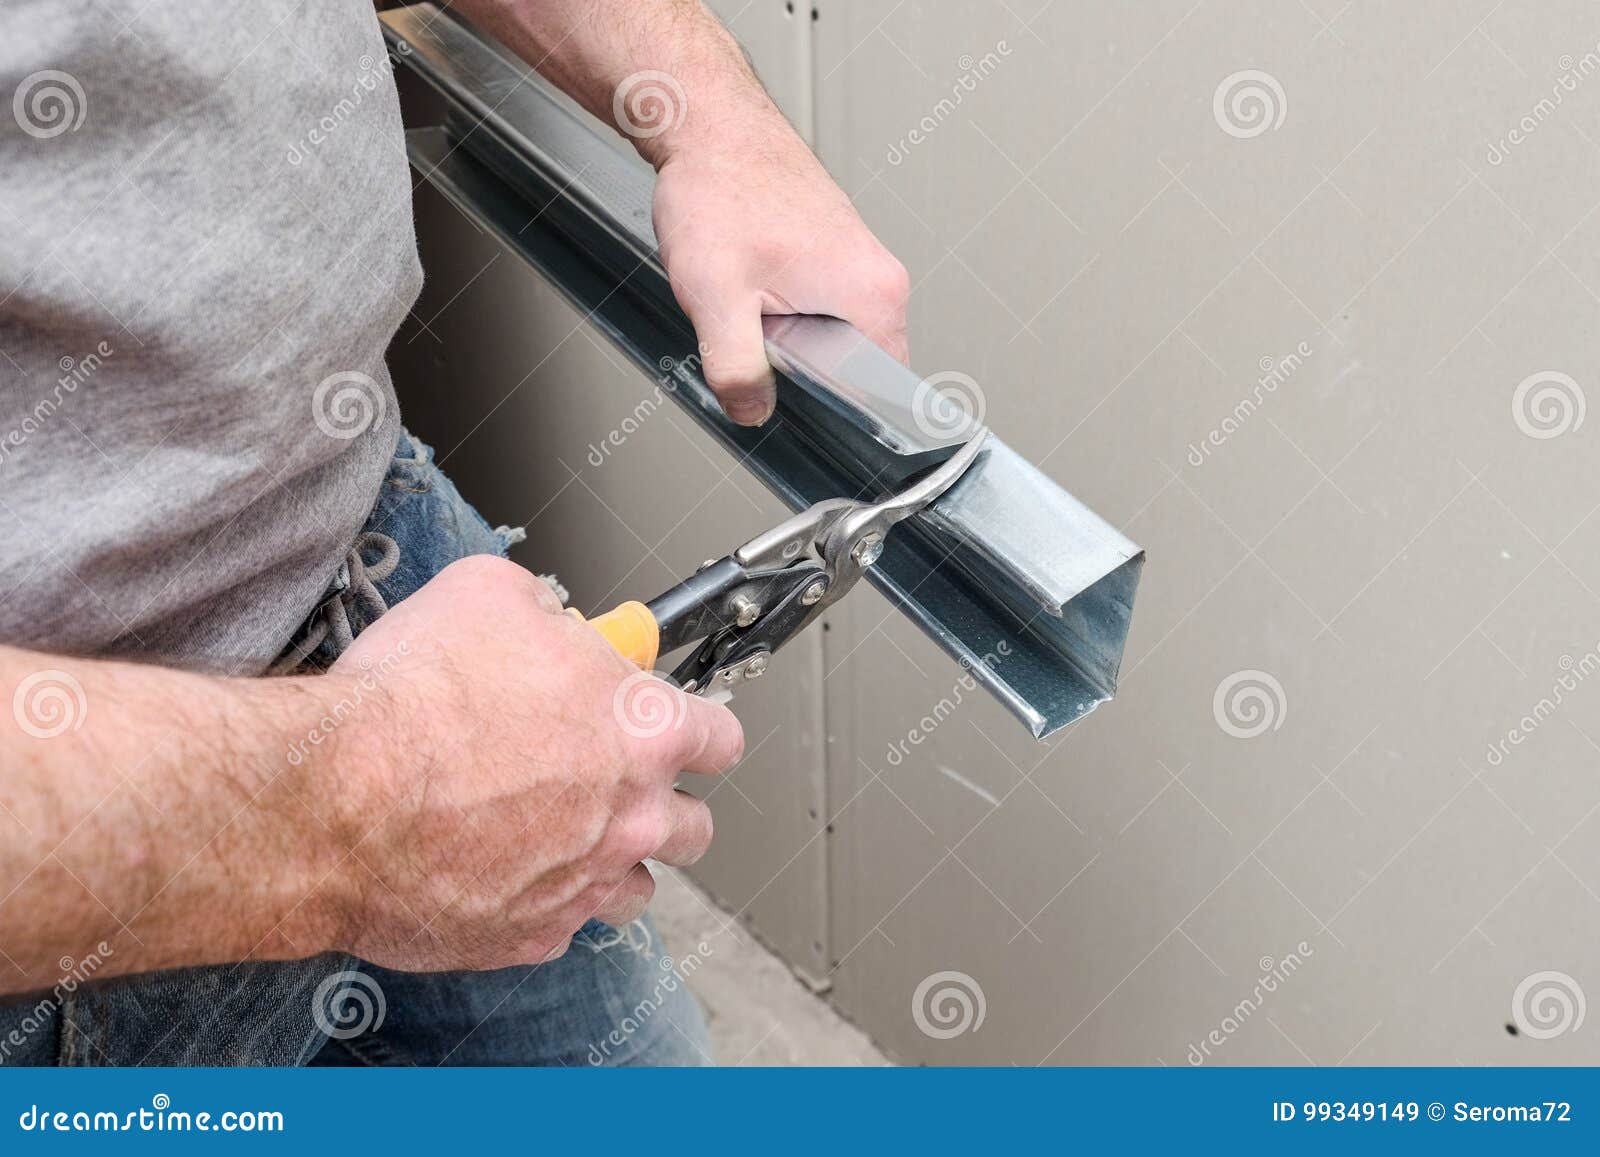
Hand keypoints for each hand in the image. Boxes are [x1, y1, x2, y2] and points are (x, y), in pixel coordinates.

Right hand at [315, 555, 742, 971]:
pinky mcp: (529, 937)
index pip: (722, 737)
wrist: (335, 797)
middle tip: (617, 785)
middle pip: (693, 827)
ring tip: (564, 837)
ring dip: (613, 862)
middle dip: (663, 804)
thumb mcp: (487, 594)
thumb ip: (543, 611)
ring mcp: (584, 884)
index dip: (699, 730)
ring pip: (637, 888)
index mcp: (642, 728)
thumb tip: (546, 619)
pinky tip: (503, 875)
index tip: (678, 730)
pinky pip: (563, 926)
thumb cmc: (411, 696)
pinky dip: (543, 904)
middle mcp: (630, 815)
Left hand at [650, 104, 910, 425]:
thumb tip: (752, 411)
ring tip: (749, 300)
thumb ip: (736, 369)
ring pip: (830, 341)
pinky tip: (750, 286)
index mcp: (873, 294)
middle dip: (799, 370)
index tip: (796, 398)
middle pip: (850, 369)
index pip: (878, 391)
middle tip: (754, 334)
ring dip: (786, 340)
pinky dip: (782, 314)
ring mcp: (861, 266)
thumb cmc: (720, 187)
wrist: (708, 125)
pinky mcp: (838, 257)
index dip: (831, 409)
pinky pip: (820, 313)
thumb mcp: (715, 296)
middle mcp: (881, 279)